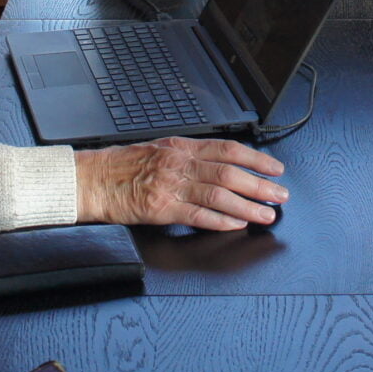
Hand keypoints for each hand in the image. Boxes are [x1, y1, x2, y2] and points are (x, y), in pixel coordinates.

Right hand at [75, 137, 286, 229]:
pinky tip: (237, 224)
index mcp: (181, 147)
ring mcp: (172, 187)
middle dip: (260, 185)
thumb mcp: (159, 149)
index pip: (228, 150)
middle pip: (230, 173)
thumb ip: (189, 155)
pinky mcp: (162, 209)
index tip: (275, 168)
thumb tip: (221, 163)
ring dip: (248, 206)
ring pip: (220, 195)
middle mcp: (180, 164)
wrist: (93, 180)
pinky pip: (198, 215)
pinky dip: (221, 220)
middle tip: (280, 194)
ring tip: (267, 214)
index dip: (256, 159)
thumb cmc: (123, 166)